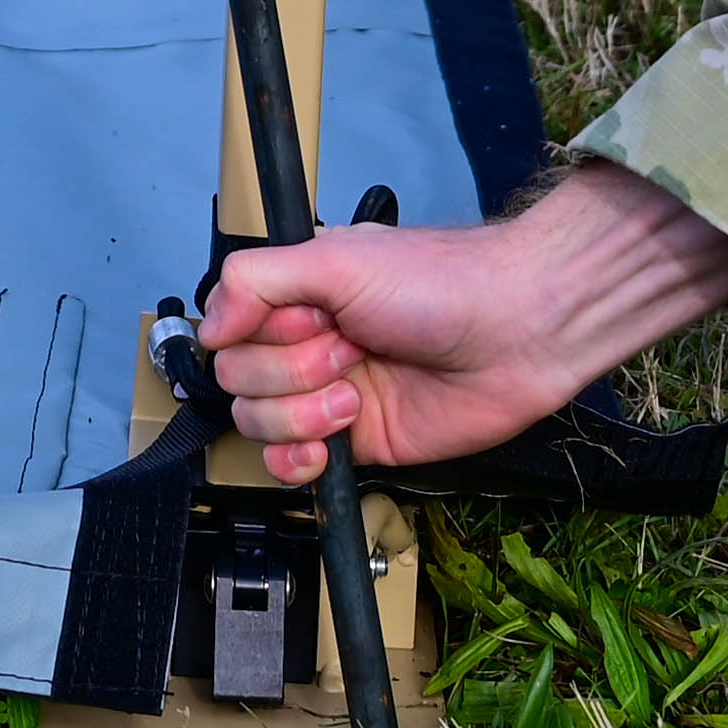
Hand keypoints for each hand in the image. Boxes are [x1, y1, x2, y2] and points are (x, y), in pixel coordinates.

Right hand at [199, 165, 727, 483]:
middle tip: (347, 346)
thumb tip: (209, 326)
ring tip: (357, 387)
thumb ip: (258, 281)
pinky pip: (293, 467)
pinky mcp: (358, 443)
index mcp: (299, 295)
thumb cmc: (441, 283)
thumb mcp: (337, 260)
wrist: (518, 332)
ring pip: (259, 424)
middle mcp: (308, 343)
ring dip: (301, 411)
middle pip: (237, 379)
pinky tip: (328, 444)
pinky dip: (298, 462)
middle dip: (288, 368)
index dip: (253, 333)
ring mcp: (330, 396)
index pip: (227, 328)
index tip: (301, 319)